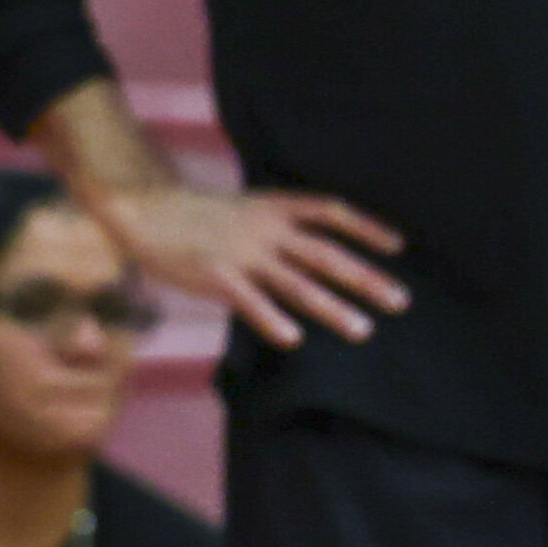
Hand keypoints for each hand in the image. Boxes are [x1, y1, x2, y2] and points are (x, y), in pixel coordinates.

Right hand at [89, 177, 404, 350]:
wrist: (145, 211)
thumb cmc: (203, 216)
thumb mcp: (251, 206)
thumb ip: (285, 226)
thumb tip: (326, 250)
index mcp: (276, 207)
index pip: (331, 212)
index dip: (367, 228)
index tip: (399, 247)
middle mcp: (266, 229)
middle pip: (326, 254)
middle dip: (365, 278)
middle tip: (401, 301)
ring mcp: (242, 253)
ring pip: (296, 283)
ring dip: (332, 308)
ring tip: (363, 330)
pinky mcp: (215, 275)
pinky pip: (249, 301)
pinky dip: (272, 319)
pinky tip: (294, 340)